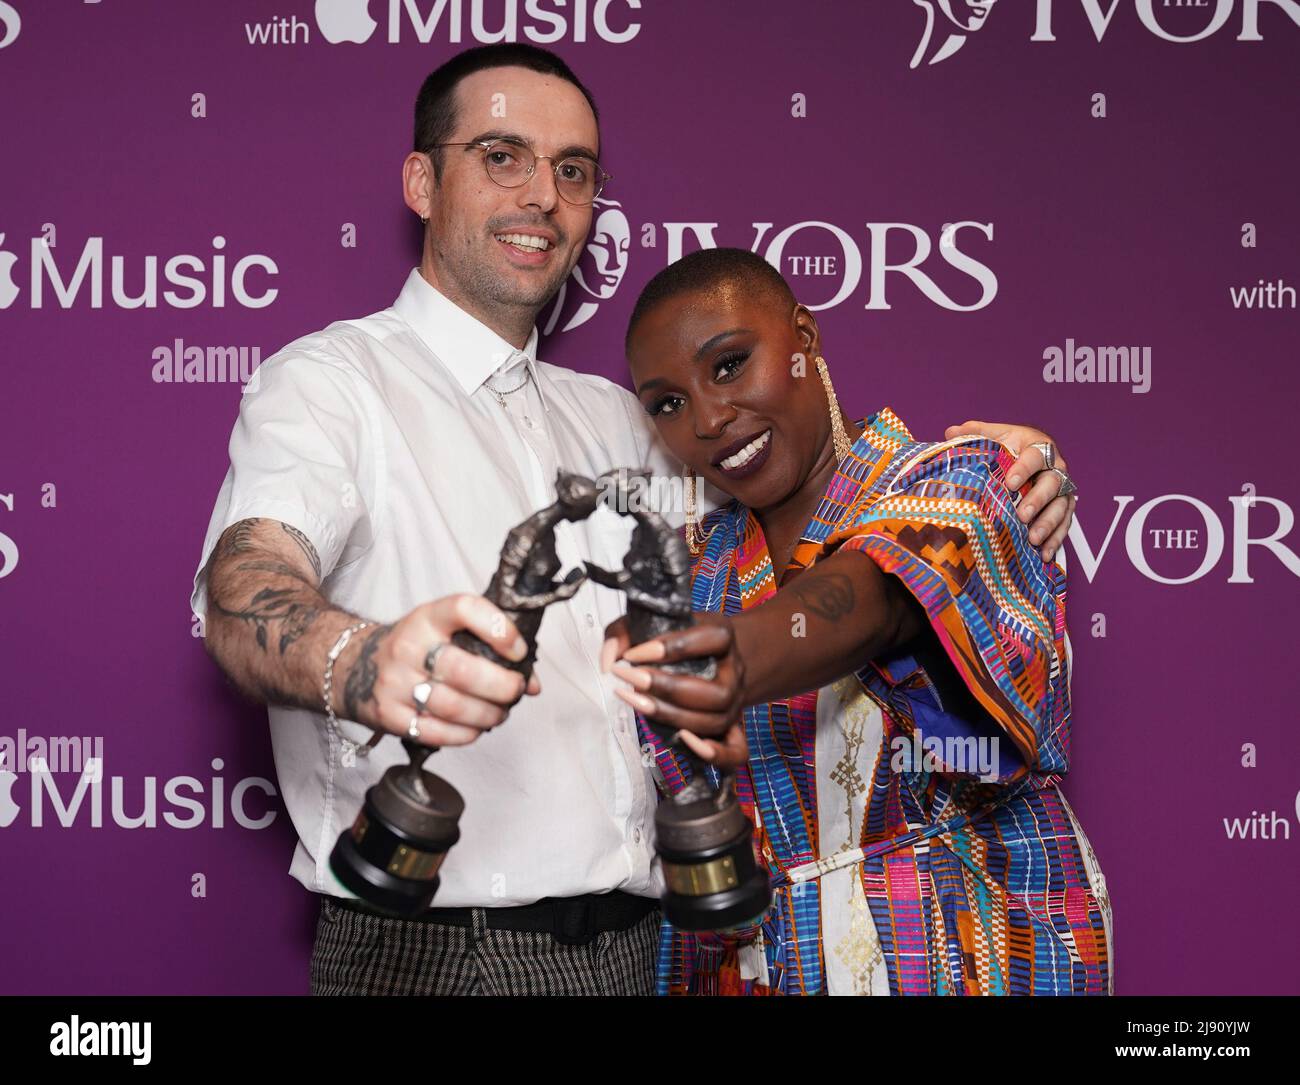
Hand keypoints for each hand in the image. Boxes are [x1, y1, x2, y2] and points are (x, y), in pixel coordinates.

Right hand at [338, 594, 539, 746]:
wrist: (355, 665)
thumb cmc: (417, 647)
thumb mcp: (446, 632)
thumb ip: (491, 649)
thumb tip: (533, 683)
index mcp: (428, 617)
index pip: (464, 608)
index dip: (499, 628)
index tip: (519, 649)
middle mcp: (409, 646)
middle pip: (464, 670)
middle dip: (502, 686)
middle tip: (516, 690)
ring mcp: (395, 682)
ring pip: (454, 706)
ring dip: (488, 714)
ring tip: (500, 713)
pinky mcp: (389, 715)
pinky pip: (436, 732)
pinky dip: (466, 734)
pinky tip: (476, 728)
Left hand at [601, 614, 746, 755]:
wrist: (708, 659)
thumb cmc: (671, 641)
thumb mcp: (649, 624)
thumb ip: (624, 634)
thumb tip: (609, 663)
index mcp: (723, 636)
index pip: (713, 639)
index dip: (673, 646)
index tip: (633, 654)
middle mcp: (735, 673)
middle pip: (715, 691)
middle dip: (667, 687)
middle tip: (630, 678)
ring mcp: (736, 704)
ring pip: (716, 721)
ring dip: (673, 717)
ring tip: (635, 702)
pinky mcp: (732, 729)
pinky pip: (736, 751)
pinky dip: (713, 752)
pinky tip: (681, 739)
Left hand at [944, 420, 1076, 560]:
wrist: (1030, 456)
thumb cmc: (1011, 446)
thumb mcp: (995, 436)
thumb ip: (975, 432)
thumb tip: (951, 432)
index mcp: (1039, 446)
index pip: (1035, 456)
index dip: (1024, 469)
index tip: (1009, 483)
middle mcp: (1056, 467)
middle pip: (1053, 484)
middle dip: (1038, 500)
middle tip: (1022, 515)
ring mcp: (1062, 489)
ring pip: (1062, 506)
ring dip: (1048, 523)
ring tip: (1033, 538)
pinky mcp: (1064, 507)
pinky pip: (1064, 524)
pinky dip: (1055, 540)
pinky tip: (1044, 554)